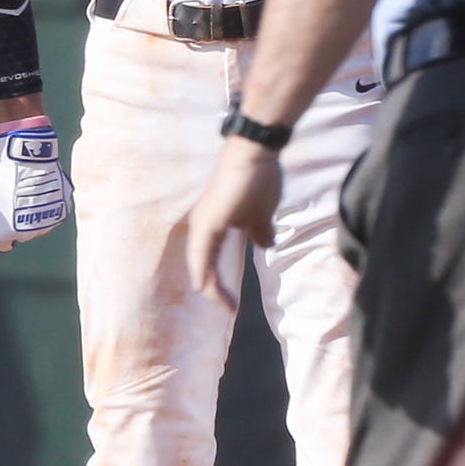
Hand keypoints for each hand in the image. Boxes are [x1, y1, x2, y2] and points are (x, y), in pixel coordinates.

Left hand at [0, 118, 72, 263]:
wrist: (27, 155)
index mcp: (6, 234)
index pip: (3, 243)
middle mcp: (28, 234)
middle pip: (20, 236)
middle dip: (14, 221)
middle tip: (12, 199)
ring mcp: (47, 222)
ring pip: (36, 227)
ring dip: (30, 215)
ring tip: (26, 192)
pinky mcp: (60, 211)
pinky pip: (50, 216)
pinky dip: (44, 208)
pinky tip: (39, 191)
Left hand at [185, 136, 282, 311]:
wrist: (256, 154)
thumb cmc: (259, 180)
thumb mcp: (261, 213)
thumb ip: (259, 230)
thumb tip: (265, 244)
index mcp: (213, 225)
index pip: (210, 261)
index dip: (219, 284)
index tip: (234, 305)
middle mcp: (203, 225)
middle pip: (202, 266)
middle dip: (215, 291)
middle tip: (229, 311)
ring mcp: (203, 222)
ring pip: (199, 264)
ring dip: (211, 287)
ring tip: (224, 306)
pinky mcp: (208, 221)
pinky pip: (201, 254)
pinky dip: (203, 272)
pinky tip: (205, 288)